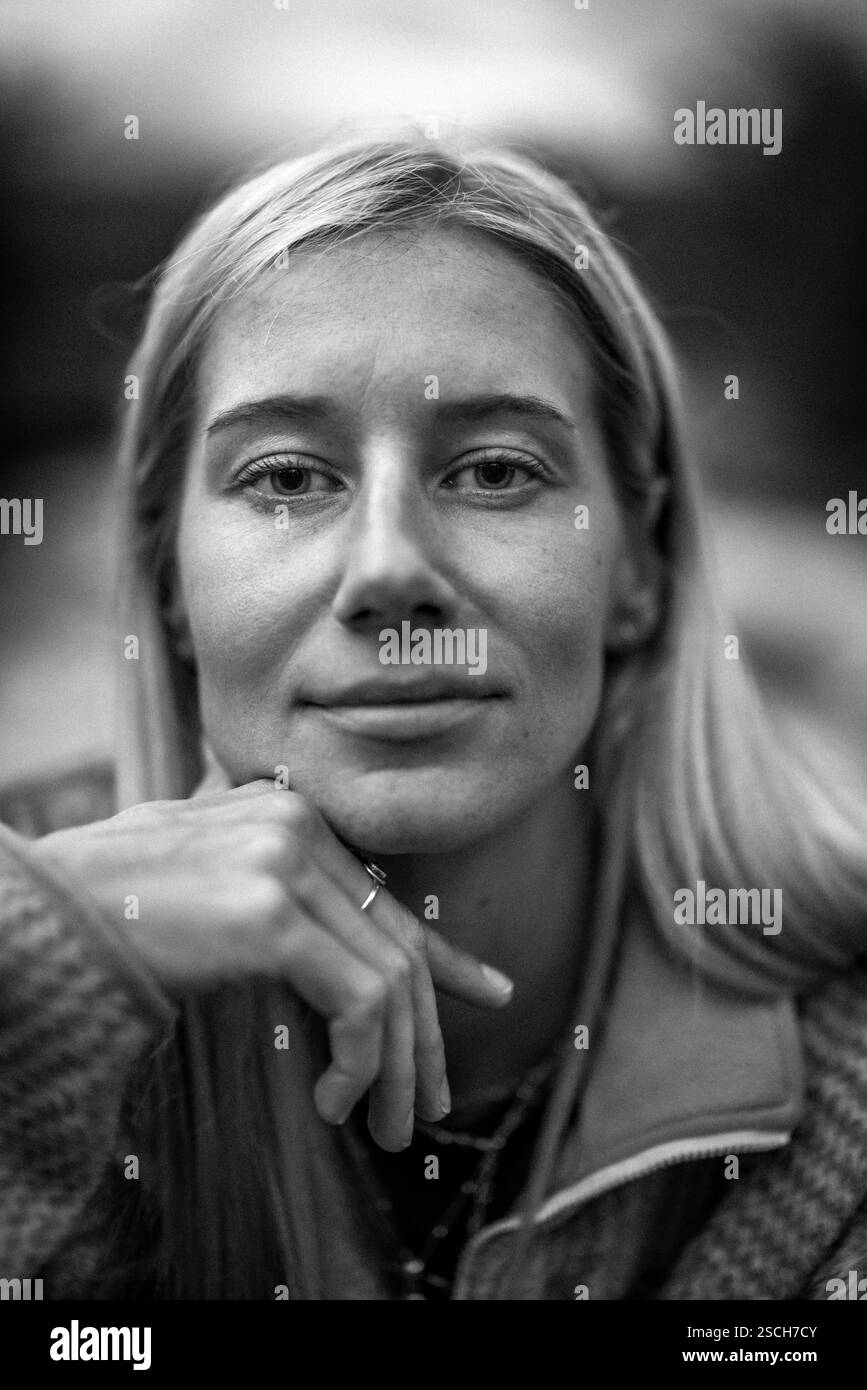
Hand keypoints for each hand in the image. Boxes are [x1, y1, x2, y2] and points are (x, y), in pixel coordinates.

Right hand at [31, 775, 513, 1151]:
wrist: (37, 913)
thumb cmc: (107, 908)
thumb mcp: (205, 889)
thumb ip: (274, 898)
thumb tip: (329, 949)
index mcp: (288, 815)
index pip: (388, 899)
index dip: (444, 959)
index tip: (489, 993)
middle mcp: (297, 826)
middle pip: (397, 944)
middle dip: (425, 1036)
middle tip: (429, 1106)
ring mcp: (284, 862)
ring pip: (390, 980)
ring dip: (397, 1068)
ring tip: (385, 1128)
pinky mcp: (269, 911)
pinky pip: (357, 1001)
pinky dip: (359, 1062)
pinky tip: (331, 1102)